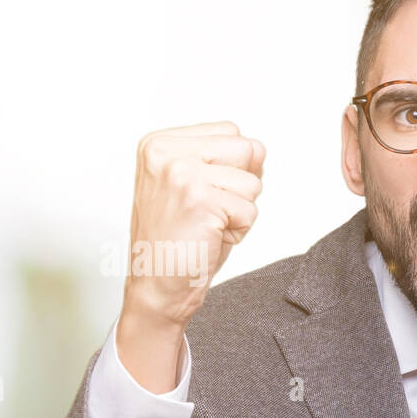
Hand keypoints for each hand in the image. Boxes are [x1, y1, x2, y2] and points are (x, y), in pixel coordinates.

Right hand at [117, 122, 263, 392]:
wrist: (156, 285)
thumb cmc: (178, 239)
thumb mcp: (196, 186)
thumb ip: (225, 160)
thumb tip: (260, 149)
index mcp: (160, 142)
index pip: (231, 132)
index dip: (232, 169)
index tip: (202, 194)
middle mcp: (166, 152)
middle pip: (248, 149)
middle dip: (241, 187)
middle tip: (209, 212)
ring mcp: (181, 174)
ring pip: (252, 183)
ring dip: (239, 211)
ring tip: (208, 226)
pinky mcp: (200, 201)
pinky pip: (250, 210)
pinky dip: (239, 231)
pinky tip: (210, 237)